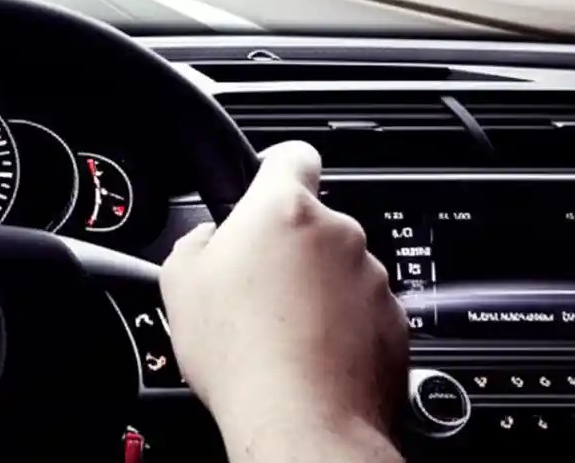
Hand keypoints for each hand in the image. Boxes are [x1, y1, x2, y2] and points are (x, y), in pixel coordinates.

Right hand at [160, 142, 406, 462]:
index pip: (292, 155)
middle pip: (311, 223)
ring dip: (315, 289)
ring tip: (279, 330)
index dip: (276, 166)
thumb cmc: (239, 351)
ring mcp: (372, 277)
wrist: (300, 419)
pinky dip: (340, 325)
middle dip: (286, 249)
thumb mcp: (179, 282)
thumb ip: (196, 241)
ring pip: (338, 269)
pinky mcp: (394, 321)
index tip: (266, 182)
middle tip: (253, 289)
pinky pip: (361, 310)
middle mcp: (338, 233)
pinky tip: (309, 353)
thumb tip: (209, 239)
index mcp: (282, 209)